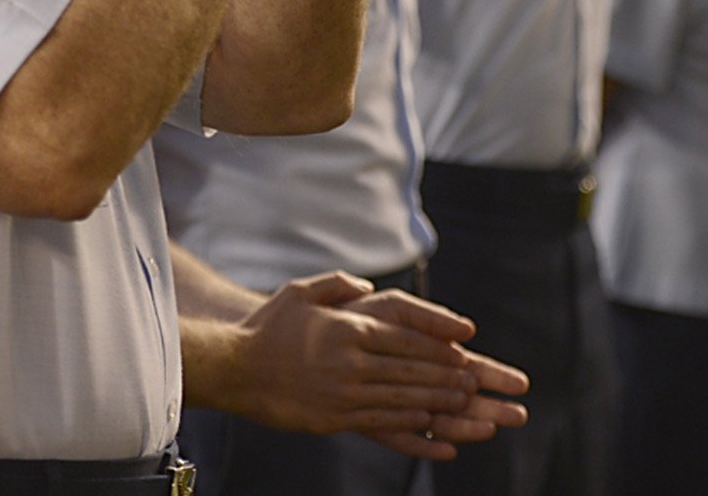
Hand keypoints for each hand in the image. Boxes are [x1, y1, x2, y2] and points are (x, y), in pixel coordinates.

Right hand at [198, 272, 483, 436]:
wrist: (232, 368)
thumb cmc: (268, 327)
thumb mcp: (302, 292)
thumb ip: (339, 286)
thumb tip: (367, 287)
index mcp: (348, 329)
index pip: (407, 338)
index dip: (440, 344)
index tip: (465, 348)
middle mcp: (350, 362)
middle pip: (411, 369)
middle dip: (446, 375)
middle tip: (474, 380)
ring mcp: (342, 393)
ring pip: (400, 398)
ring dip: (435, 400)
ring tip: (462, 402)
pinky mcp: (332, 419)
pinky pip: (379, 421)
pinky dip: (408, 422)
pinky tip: (427, 421)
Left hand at [343, 288, 529, 460]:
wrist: (304, 336)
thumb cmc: (351, 316)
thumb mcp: (393, 307)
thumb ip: (429, 317)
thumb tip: (469, 331)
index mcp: (421, 351)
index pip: (466, 366)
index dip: (493, 375)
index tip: (519, 384)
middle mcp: (411, 378)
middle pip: (459, 395)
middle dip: (490, 405)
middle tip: (519, 416)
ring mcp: (393, 400)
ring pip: (437, 417)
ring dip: (466, 425)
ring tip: (491, 428)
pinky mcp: (369, 418)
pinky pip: (400, 437)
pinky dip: (423, 443)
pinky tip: (446, 450)